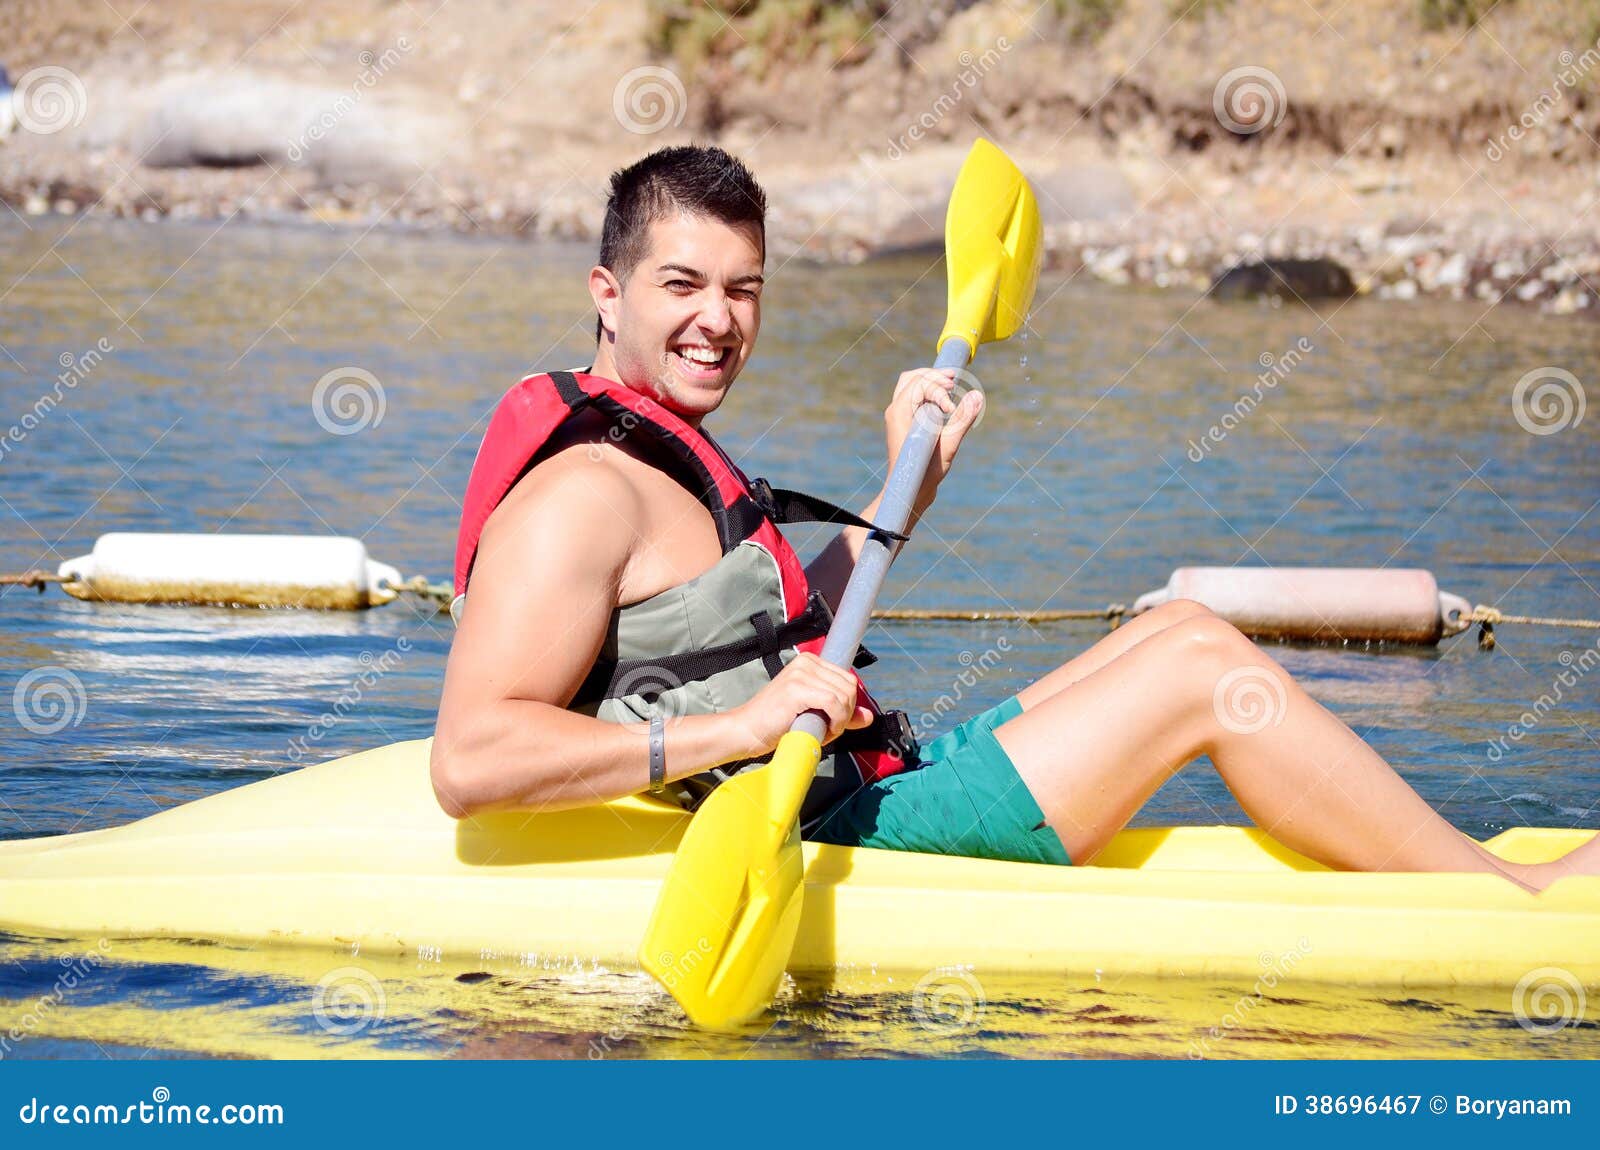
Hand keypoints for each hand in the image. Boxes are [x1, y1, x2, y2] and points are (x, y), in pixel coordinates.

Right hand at [725, 652, 872, 759]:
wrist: (747, 731)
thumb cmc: (777, 723)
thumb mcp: (814, 714)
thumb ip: (841, 713)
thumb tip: (868, 717)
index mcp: (810, 662)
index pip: (848, 679)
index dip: (847, 705)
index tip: (834, 721)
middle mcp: (806, 662)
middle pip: (850, 687)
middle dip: (845, 713)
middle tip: (828, 729)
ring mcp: (801, 674)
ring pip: (844, 696)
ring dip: (840, 721)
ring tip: (822, 732)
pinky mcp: (797, 689)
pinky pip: (834, 704)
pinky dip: (836, 722)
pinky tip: (824, 732)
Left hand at [883, 367, 982, 521]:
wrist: (909, 492)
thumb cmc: (924, 473)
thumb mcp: (948, 446)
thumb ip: (962, 420)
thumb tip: (976, 396)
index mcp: (900, 412)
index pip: (919, 383)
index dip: (938, 387)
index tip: (951, 407)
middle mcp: (895, 411)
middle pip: (912, 378)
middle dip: (934, 376)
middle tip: (954, 378)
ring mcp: (898, 417)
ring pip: (911, 386)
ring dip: (931, 382)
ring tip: (951, 384)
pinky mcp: (904, 423)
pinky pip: (914, 398)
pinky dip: (929, 393)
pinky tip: (944, 399)